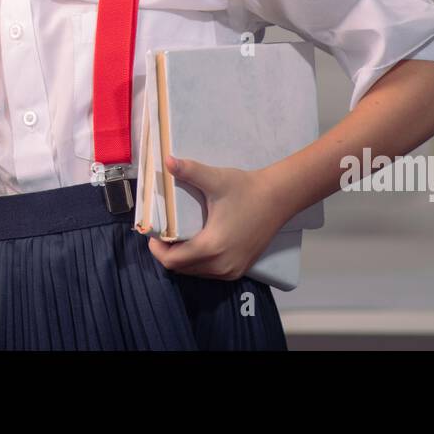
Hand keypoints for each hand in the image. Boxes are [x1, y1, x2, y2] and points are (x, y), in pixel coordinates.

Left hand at [146, 155, 291, 280]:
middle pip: (181, 269)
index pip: (172, 261)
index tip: (153, 233)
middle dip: (168, 253)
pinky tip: (197, 244)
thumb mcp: (216, 179)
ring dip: (183, 259)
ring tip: (178, 238)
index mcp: (211, 247)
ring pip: (195, 273)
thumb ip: (190, 171)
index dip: (157, 249)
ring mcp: (232, 270)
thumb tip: (168, 160)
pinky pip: (210, 272)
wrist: (279, 198)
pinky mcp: (240, 269)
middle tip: (164, 233)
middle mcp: (221, 265)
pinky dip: (198, 262)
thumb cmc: (246, 189)